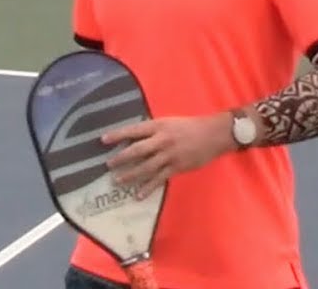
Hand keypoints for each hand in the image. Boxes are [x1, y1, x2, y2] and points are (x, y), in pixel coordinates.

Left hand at [101, 114, 234, 199]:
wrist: (213, 134)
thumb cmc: (189, 126)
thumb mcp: (168, 122)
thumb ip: (153, 130)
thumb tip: (133, 138)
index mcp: (158, 126)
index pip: (134, 130)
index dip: (118, 135)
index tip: (103, 140)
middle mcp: (162, 140)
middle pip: (137, 150)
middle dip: (121, 158)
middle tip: (107, 164)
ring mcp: (169, 155)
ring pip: (146, 167)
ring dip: (130, 175)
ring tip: (117, 181)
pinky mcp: (177, 167)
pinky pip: (159, 179)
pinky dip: (148, 188)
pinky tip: (138, 195)